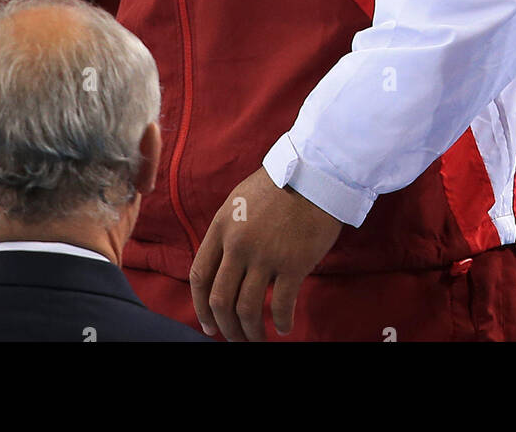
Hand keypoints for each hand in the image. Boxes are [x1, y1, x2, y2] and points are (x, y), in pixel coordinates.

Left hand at [189, 166, 342, 341]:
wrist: (316, 173)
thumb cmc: (281, 184)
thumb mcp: (240, 200)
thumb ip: (228, 231)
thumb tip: (223, 265)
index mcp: (222, 226)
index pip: (199, 276)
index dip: (201, 307)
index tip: (209, 324)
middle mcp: (238, 243)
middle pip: (220, 300)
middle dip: (226, 328)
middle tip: (235, 340)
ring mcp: (265, 255)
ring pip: (247, 309)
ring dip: (251, 333)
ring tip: (258, 341)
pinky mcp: (293, 263)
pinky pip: (281, 305)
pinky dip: (281, 322)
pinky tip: (284, 328)